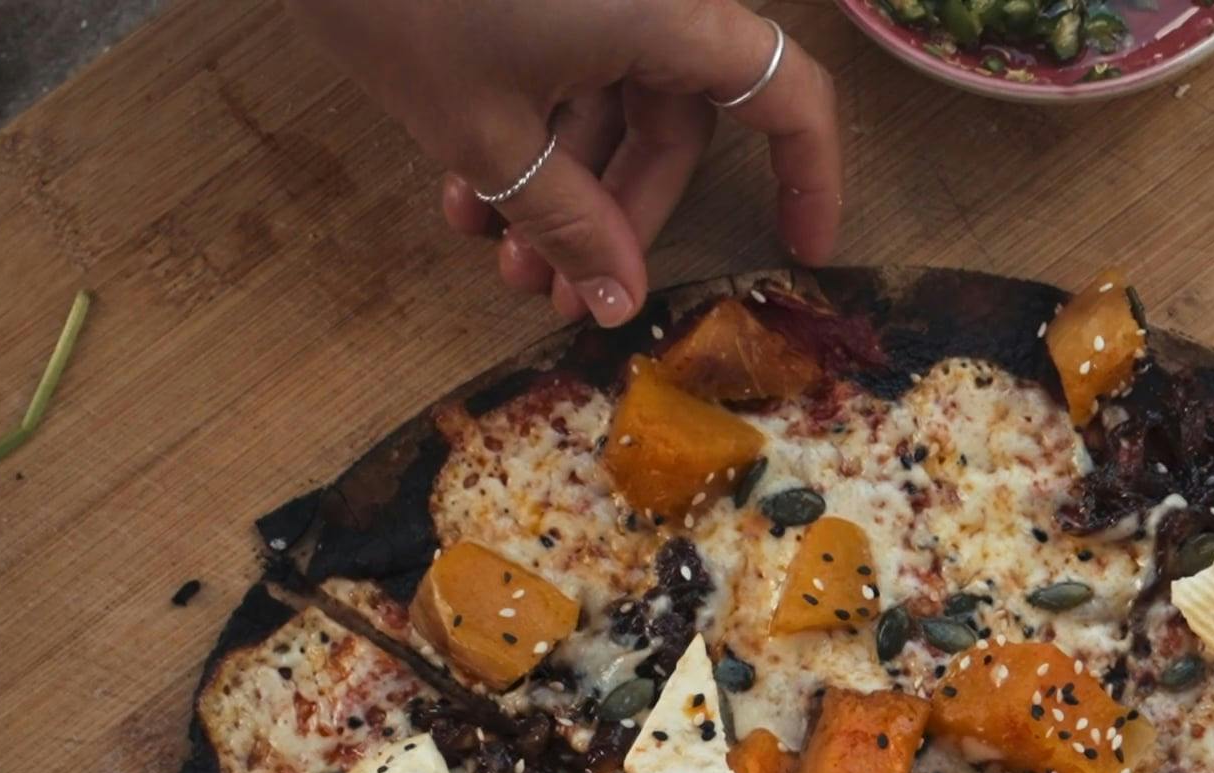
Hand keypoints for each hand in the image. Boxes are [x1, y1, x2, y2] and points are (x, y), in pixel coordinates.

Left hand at [286, 0, 846, 327]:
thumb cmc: (405, 0)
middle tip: (561, 291)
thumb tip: (619, 302)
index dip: (809, 178)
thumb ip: (567, 224)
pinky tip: (463, 194)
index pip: (787, 96)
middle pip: (679, 121)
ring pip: (614, 101)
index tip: (796, 252)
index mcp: (668, 17)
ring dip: (562, 187)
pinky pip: (566, 66)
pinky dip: (530, 130)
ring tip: (493, 256)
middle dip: (620, 214)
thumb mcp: (485, 133)